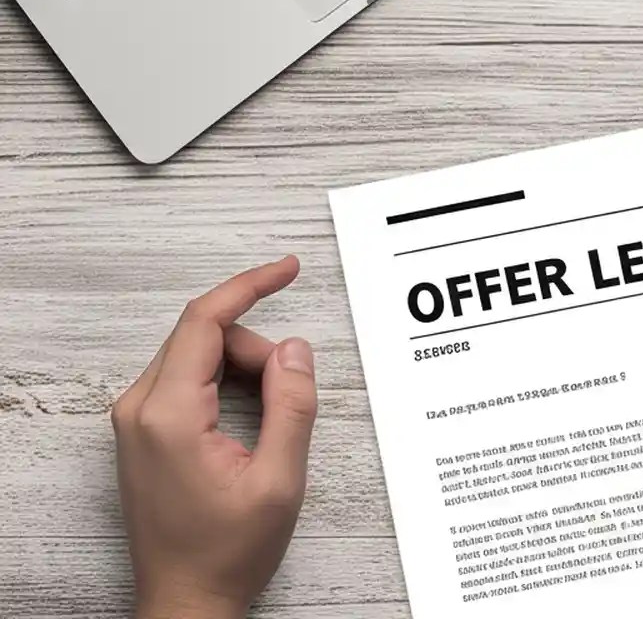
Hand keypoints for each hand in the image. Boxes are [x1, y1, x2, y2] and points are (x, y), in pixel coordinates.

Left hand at [111, 257, 317, 618]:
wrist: (186, 601)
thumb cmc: (226, 552)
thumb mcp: (279, 481)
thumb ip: (292, 406)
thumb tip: (294, 349)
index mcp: (168, 415)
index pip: (205, 321)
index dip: (250, 286)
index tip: (287, 269)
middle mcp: (139, 409)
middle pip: (204, 337)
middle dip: (257, 348)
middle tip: (293, 389)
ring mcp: (135, 420)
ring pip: (197, 357)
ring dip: (243, 368)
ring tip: (272, 417)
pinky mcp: (143, 431)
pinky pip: (187, 380)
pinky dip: (225, 383)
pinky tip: (248, 416)